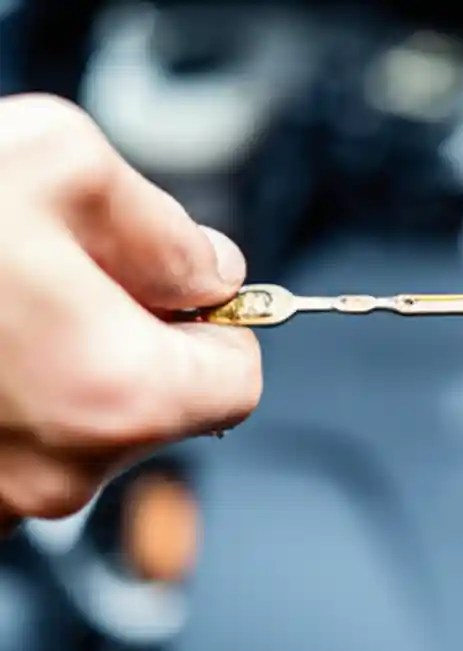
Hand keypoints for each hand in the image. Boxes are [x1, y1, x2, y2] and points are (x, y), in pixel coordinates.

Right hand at [0, 94, 260, 526]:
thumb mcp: (61, 165)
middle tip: (65, 272)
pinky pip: (14, 441)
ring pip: (81, 423)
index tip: (183, 287)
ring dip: (63, 363)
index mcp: (119, 396)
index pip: (236, 380)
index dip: (218, 322)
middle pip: (158, 406)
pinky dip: (7, 393)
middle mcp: (61, 469)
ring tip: (0, 300)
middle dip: (135, 337)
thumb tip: (213, 270)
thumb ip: (168, 229)